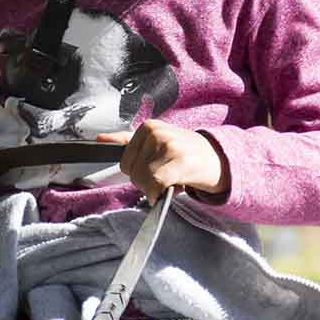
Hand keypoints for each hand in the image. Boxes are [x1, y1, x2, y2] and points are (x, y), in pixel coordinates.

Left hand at [100, 120, 228, 201]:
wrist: (218, 159)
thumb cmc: (185, 153)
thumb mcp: (157, 141)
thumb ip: (128, 141)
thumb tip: (100, 139)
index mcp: (148, 127)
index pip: (125, 163)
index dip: (140, 173)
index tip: (157, 169)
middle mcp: (157, 133)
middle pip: (133, 173)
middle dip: (149, 182)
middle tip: (168, 175)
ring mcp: (169, 146)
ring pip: (144, 180)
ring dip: (158, 189)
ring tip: (175, 178)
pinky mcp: (180, 161)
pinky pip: (157, 184)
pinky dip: (162, 193)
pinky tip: (175, 187)